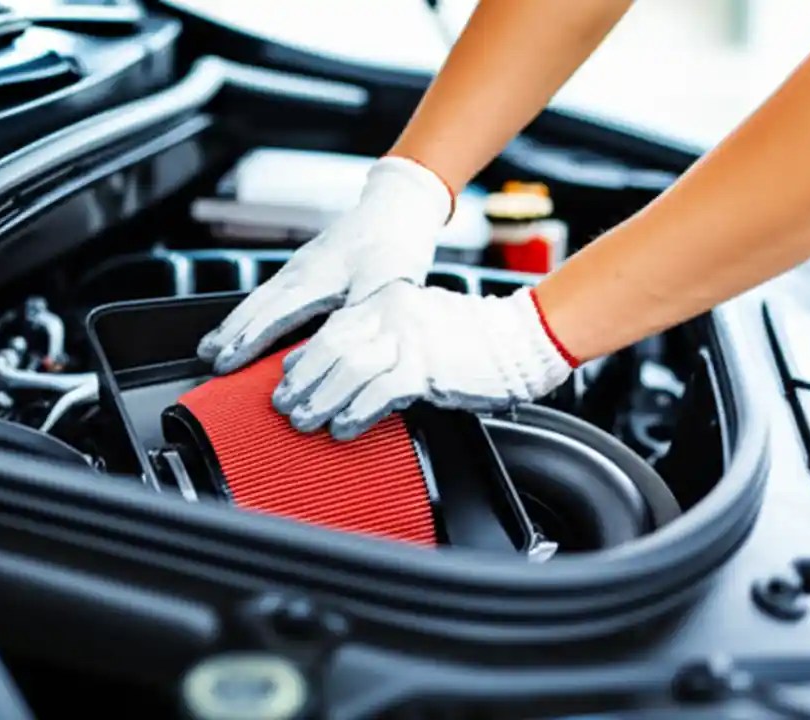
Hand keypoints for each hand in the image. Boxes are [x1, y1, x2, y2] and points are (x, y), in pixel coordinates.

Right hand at [197, 156, 451, 373]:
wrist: (399, 208)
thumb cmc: (396, 249)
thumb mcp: (389, 288)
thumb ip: (361, 319)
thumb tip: (336, 351)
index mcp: (320, 275)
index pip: (275, 312)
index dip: (249, 340)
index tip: (227, 362)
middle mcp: (302, 269)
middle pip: (257, 304)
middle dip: (230, 333)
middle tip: (206, 358)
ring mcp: (300, 265)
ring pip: (259, 296)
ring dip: (234, 323)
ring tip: (210, 347)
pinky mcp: (304, 265)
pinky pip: (269, 292)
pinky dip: (250, 312)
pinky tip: (240, 327)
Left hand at [272, 281, 577, 439]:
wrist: (524, 341)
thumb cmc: (476, 340)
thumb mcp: (420, 324)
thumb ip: (382, 337)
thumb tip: (341, 364)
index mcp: (389, 299)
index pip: (332, 327)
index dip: (304, 357)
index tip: (286, 379)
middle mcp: (394, 314)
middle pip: (330, 348)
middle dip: (302, 381)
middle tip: (285, 405)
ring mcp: (410, 340)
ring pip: (347, 370)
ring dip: (320, 401)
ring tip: (305, 422)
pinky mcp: (426, 369)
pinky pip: (378, 393)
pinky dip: (354, 413)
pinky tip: (342, 428)